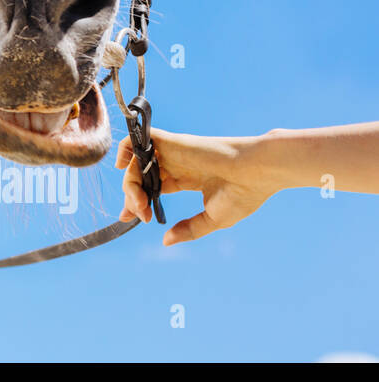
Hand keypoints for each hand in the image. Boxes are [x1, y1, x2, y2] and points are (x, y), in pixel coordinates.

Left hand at [116, 126, 276, 245]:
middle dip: (132, 199)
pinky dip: (126, 149)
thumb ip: (189, 229)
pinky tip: (122, 166)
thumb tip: (165, 241)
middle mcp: (176, 165)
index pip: (152, 188)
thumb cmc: (243, 194)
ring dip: (130, 185)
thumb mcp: (214, 219)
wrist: (258, 172)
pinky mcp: (172, 143)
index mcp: (186, 179)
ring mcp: (172, 153)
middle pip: (141, 179)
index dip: (137, 202)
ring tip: (138, 203)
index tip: (128, 219)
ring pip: (137, 165)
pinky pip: (140, 139)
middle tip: (138, 214)